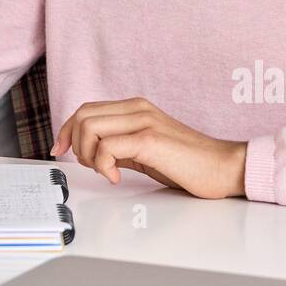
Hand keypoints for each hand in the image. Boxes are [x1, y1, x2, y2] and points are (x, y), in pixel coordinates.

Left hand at [51, 97, 246, 198]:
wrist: (224, 167)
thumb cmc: (189, 163)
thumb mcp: (145, 151)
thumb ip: (119, 146)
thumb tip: (91, 152)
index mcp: (136, 108)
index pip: (86, 109)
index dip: (67, 130)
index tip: (60, 150)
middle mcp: (138, 108)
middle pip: (82, 115)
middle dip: (75, 144)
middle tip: (91, 166)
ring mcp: (144, 121)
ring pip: (90, 126)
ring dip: (88, 155)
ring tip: (106, 171)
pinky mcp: (150, 139)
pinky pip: (107, 147)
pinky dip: (103, 166)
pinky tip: (118, 178)